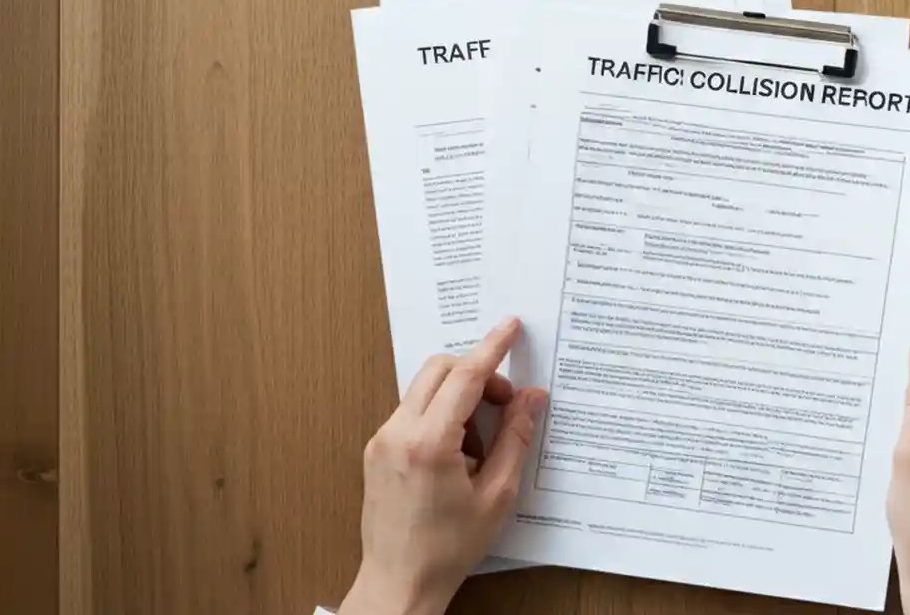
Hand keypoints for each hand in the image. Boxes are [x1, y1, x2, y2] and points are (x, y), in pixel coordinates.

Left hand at [339, 318, 547, 614]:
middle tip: (505, 403)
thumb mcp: (497, 495)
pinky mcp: (377, 450)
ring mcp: (382, 439)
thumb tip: (532, 398)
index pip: (465, 376)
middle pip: (439, 370)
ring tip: (480, 445)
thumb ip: (516, 439)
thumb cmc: (447, 548)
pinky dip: (441, 416)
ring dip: (459, 398)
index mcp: (429, 442)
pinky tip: (459, 454)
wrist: (399, 582)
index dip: (493, 348)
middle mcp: (397, 432)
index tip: (511, 327)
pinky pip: (413, 412)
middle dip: (477, 374)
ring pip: (425, 389)